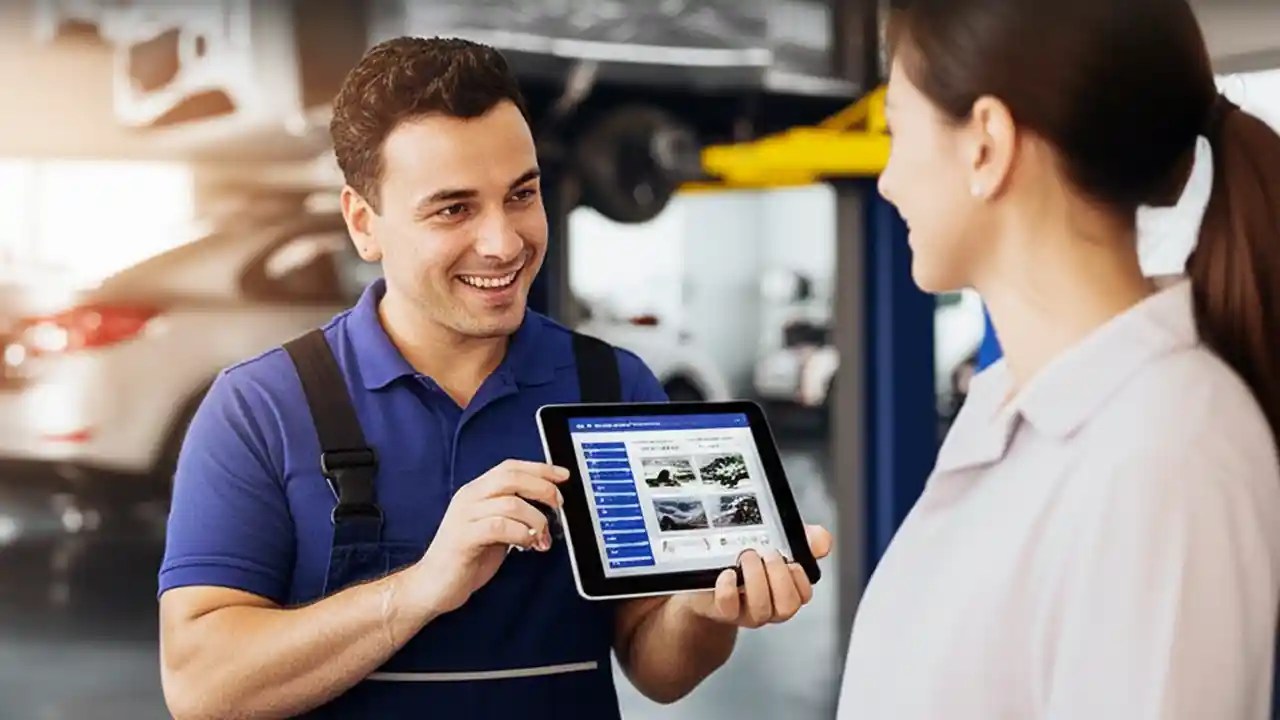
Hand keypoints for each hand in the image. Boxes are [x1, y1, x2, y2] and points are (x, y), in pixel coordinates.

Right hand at [412, 460, 569, 614]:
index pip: (509, 467)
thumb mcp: (494, 529)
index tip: (563, 475)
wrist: (432, 586)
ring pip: (510, 503)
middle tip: (558, 505)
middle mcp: (469, 498)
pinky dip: (521, 534)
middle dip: (542, 488)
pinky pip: (499, 526)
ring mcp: (464, 517)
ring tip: (541, 538)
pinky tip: (526, 545)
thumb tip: (547, 506)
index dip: (539, 469)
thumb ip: (513, 514)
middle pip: (511, 477)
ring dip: (535, 520)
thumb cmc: (465, 559)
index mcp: (476, 492)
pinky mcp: (463, 538)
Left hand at [684, 524, 832, 627]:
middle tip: (768, 553)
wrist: (705, 577)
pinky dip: (729, 588)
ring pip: (761, 609)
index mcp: (783, 590)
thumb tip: (821, 539)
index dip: (800, 578)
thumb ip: (800, 539)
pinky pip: (728, 607)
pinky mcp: (720, 609)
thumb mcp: (774, 542)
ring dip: (756, 578)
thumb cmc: (741, 561)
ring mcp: (744, 611)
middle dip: (779, 576)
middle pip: (787, 606)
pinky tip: (728, 573)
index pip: (803, 594)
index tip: (790, 558)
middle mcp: (767, 606)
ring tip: (746, 556)